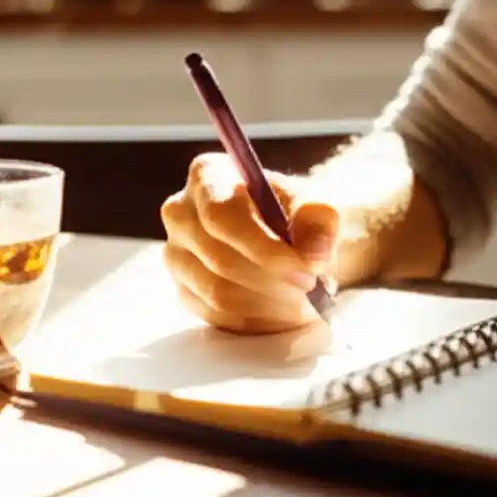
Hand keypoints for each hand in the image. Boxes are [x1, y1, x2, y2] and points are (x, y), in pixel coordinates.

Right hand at [161, 153, 338, 333]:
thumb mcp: (317, 207)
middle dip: (273, 281)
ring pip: (218, 294)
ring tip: (304, 300)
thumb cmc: (299, 217)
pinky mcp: (184, 291)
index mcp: (208, 175)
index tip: (307, 270)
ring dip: (269, 304)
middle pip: (220, 259)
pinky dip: (257, 320)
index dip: (264, 249)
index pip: (221, 216)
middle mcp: (180, 213)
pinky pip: (218, 316)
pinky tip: (283, 309)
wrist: (291, 241)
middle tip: (313, 288)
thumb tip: (313, 252)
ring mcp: (176, 255)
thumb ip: (320, 220)